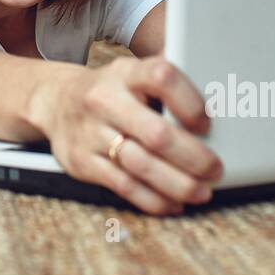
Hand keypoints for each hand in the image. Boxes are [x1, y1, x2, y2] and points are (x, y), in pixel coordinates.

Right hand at [34, 56, 222, 215]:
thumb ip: (165, 87)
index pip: (162, 76)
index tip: (208, 124)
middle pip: (156, 134)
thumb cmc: (110, 90)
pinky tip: (173, 202)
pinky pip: (124, 186)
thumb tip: (220, 105)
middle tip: (216, 169)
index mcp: (124, 73)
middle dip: (194, 157)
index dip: (190, 102)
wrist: (55, 100)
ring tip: (201, 191)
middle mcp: (103, 99)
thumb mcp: (132, 75)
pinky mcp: (81, 162)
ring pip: (141, 166)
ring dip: (178, 184)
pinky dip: (154, 199)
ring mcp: (89, 132)